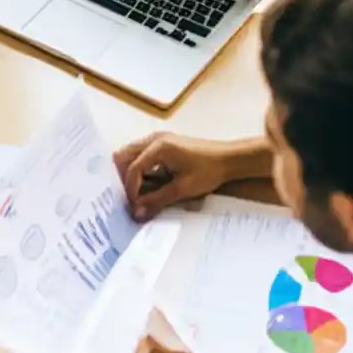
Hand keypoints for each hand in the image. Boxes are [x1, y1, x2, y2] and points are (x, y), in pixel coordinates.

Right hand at [114, 133, 236, 220]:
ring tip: (136, 192)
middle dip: (123, 178)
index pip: (132, 169)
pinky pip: (142, 154)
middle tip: (129, 197)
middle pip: (124, 156)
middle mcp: (154, 139)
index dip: (130, 190)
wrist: (229, 159)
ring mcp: (159, 139)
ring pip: (132, 154)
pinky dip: (139, 168)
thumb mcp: (182, 189)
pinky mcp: (165, 143)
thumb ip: (157, 200)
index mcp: (158, 147)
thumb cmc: (208, 171)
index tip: (134, 206)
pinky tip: (146, 183)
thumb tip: (137, 213)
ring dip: (130, 173)